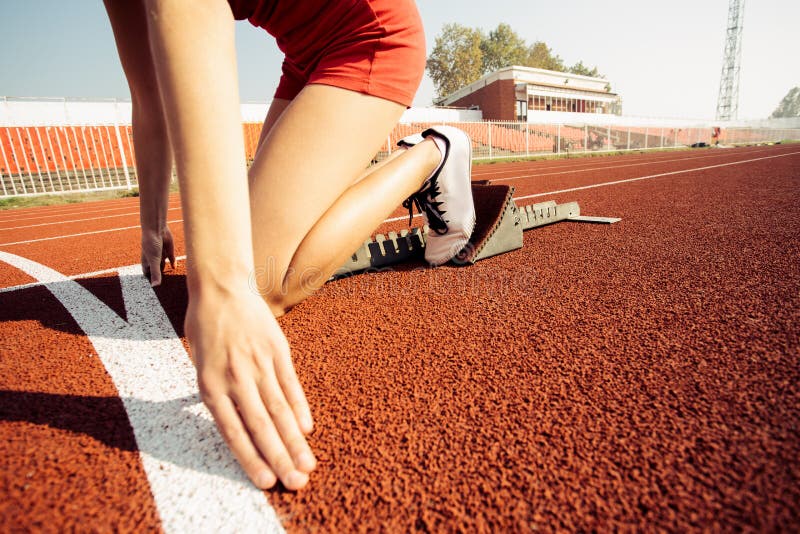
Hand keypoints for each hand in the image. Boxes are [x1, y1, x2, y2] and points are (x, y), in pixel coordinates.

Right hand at [141, 226, 175, 286]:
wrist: (157, 229)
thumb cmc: (151, 244)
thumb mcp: (154, 260)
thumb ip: (155, 273)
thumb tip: (155, 286)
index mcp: (147, 262)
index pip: (147, 274)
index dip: (150, 281)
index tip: (154, 291)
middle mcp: (153, 259)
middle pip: (156, 271)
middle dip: (160, 277)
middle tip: (165, 289)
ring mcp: (161, 255)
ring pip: (164, 266)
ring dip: (166, 271)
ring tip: (172, 281)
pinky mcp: (168, 251)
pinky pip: (172, 259)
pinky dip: (174, 264)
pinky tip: (175, 268)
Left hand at [186, 286, 315, 489]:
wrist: (221, 287)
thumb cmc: (205, 327)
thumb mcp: (200, 363)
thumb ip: (217, 393)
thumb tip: (237, 423)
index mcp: (211, 384)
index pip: (233, 431)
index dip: (251, 458)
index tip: (266, 482)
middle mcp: (235, 378)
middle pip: (261, 426)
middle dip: (279, 458)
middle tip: (296, 483)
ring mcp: (258, 364)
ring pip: (279, 409)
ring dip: (294, 441)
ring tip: (308, 464)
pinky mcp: (277, 350)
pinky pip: (290, 384)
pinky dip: (300, 407)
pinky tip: (307, 428)